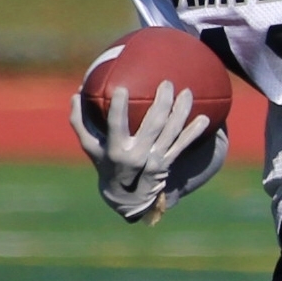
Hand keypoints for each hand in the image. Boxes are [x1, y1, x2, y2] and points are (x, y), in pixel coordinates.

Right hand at [70, 82, 212, 221]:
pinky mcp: (167, 164)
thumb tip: (76, 93)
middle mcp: (137, 155)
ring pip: (172, 133)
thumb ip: (80, 121)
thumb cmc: (105, 164)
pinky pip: (182, 146)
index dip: (119, 108)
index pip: (117, 125)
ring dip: (182, 112)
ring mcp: (155, 160)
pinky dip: (194, 132)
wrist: (125, 198)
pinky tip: (205, 119)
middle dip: (163, 102)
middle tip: (167, 82)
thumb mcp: (89, 147)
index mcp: (116, 150)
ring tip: (187, 93)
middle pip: (153, 124)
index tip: (122, 88)